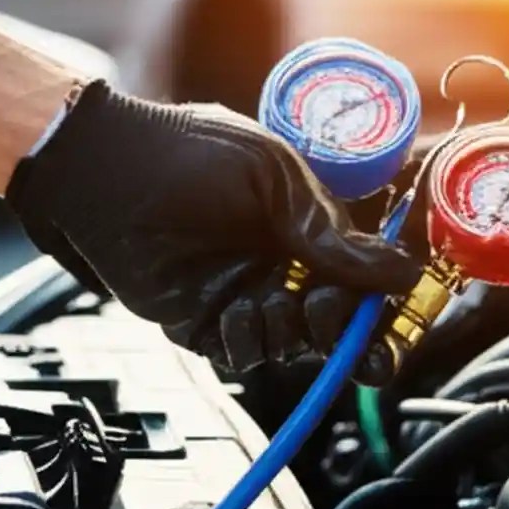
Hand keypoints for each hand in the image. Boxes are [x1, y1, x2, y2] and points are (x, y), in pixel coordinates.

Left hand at [6, 81, 420, 371]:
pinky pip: (242, 355)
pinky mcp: (204, 324)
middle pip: (336, 324)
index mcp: (310, 231)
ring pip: (292, 344)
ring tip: (265, 299)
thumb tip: (403, 269)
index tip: (391, 327)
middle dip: (339, 327)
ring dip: (287, 330)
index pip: (364, 281)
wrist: (105, 170)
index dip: (382, 310)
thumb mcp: (275, 179)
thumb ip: (331, 232)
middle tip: (321, 306)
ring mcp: (245, 297)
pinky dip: (245, 342)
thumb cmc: (191, 154)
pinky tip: (232, 310)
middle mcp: (283, 268)